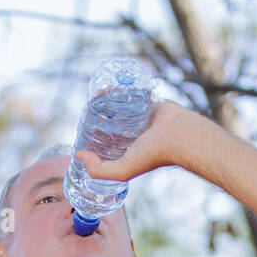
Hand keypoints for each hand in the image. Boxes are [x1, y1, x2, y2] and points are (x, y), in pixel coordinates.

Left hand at [74, 100, 195, 183]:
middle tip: (86, 110)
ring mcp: (139, 117)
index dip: (91, 137)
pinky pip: (131, 93)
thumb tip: (79, 155)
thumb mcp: (123, 170)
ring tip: (94, 95)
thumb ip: (100, 170)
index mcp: (127, 150)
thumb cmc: (154, 154)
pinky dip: (121, 89)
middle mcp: (132, 134)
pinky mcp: (146, 101)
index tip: (80, 129)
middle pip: (110, 123)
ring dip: (107, 102)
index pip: (104, 143)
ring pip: (119, 108)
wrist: (178, 135)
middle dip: (98, 117)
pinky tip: (109, 86)